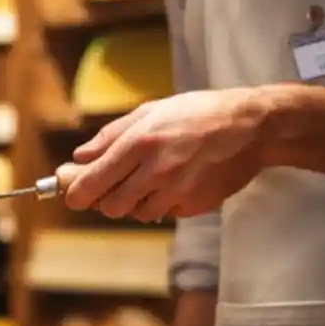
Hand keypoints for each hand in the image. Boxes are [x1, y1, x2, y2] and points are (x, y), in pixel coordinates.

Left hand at [57, 88, 273, 220]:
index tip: (72, 197)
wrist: (251, 127)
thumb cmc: (198, 114)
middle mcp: (156, 169)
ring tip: (152, 179)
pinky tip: (176, 182)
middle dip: (107, 201)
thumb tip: (79, 157)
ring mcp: (176, 190)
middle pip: (111, 206)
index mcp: (140, 142)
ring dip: (136, 203)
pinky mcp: (194, 205)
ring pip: (137, 213)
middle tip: (115, 187)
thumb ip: (110, 136)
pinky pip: (165, 214)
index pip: (94, 181)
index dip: (77, 194)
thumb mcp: (150, 111)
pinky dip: (163, 204)